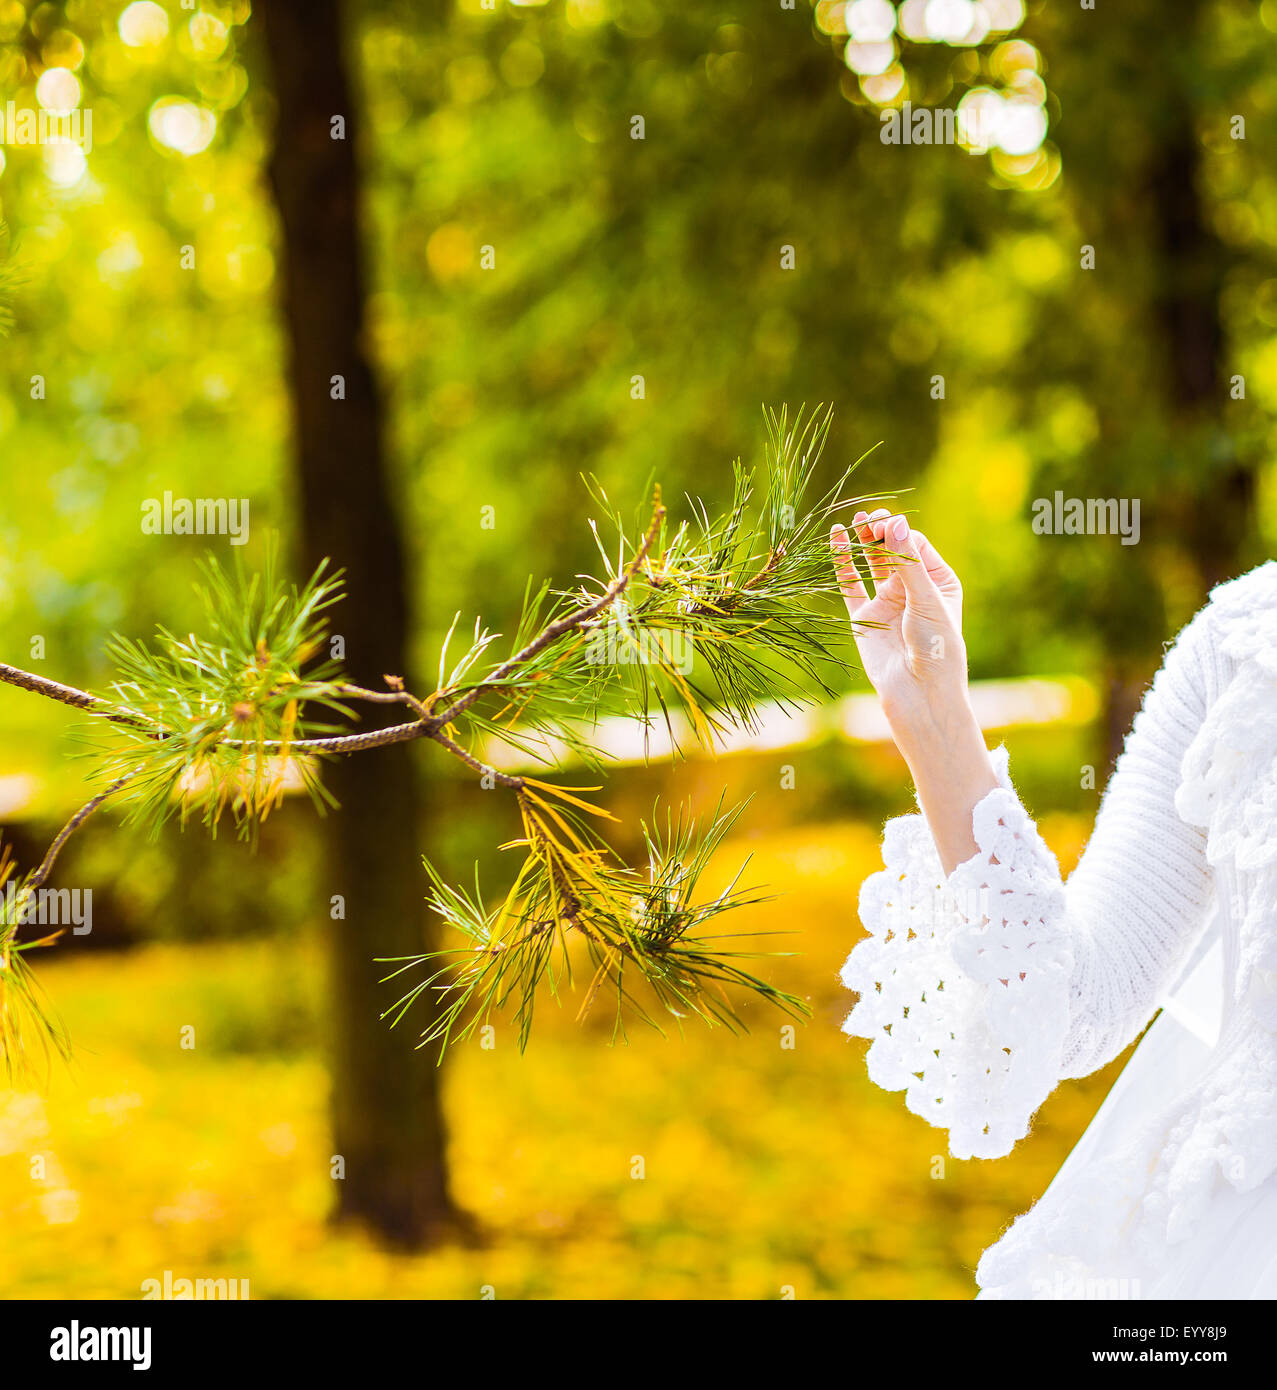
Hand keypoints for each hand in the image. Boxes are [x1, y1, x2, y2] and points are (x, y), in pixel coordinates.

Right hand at [829, 509, 967, 731]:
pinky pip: (850, 584)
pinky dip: (843, 562)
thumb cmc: (937, 648)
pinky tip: (836, 538)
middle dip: (881, 533)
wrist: (919, 693)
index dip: (900, 533)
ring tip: (855, 521)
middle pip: (893, 551)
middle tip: (869, 519)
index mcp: (938, 582)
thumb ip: (908, 562)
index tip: (887, 526)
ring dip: (864, 542)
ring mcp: (886, 603)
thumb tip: (895, 523)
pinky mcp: (864, 617)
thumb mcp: (927, 601)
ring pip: (870, 564)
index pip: (916, 545)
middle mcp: (912, 590)